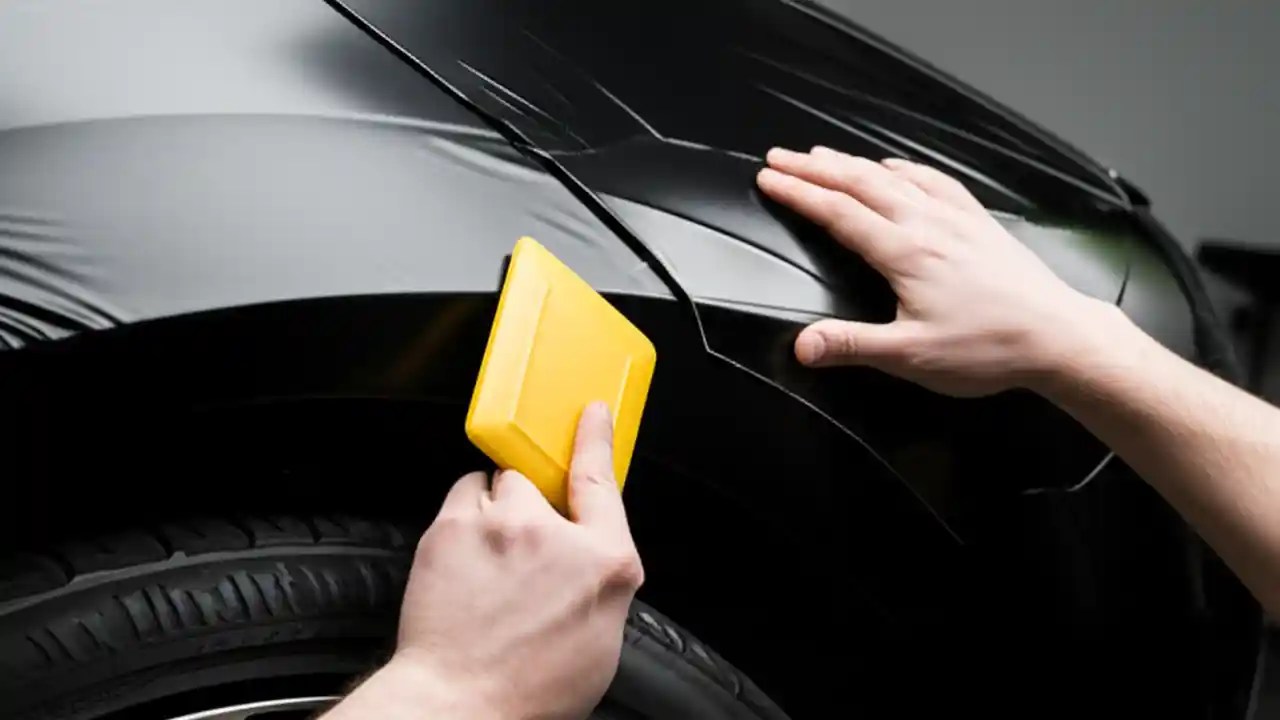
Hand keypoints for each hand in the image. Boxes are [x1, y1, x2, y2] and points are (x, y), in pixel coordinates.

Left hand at [394, 401, 641, 718]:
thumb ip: (597, 581)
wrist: (459, 705)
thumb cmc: (528, 689)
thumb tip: (584, 558)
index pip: (602, 482)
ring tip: (484, 558)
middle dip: (525, 503)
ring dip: (491, 509)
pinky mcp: (453, 527)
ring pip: (495, 485)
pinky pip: (460, 498)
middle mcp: (556, 535)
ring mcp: (501, 526)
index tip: (590, 413)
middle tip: (516, 546)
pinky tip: (460, 561)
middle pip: (537, 482)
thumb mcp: (600, 639)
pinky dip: (462, 519)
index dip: (595, 440)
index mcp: (604, 563)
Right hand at [757, 146, 1115, 396]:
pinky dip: (904, 166)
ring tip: (821, 155)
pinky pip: (934, 179)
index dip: (798, 194)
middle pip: (859, 182)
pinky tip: (896, 165)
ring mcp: (956, 218)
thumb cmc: (988, 348)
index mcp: (905, 252)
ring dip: (851, 162)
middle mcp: (928, 224)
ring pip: (893, 175)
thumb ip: (852, 345)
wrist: (1058, 336)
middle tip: (779, 157)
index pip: (838, 213)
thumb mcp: (911, 356)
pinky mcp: (978, 222)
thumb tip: (802, 346)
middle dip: (813, 168)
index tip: (768, 179)